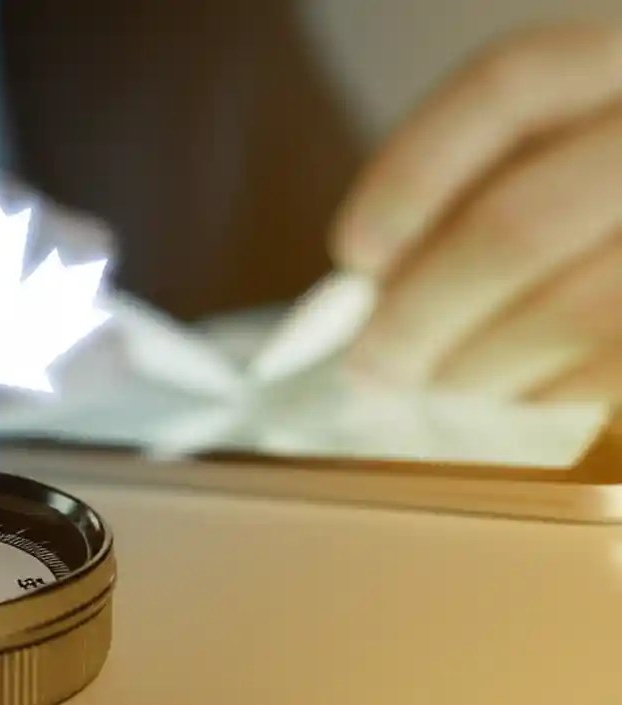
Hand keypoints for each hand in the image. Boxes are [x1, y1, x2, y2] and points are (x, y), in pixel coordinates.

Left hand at [331, 25, 621, 401]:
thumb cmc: (571, 188)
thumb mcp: (531, 153)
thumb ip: (461, 195)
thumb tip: (370, 293)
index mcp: (614, 62)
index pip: (508, 90)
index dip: (412, 176)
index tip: (353, 255)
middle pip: (521, 225)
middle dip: (422, 313)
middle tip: (370, 364)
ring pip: (577, 311)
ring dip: (478, 369)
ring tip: (427, 385)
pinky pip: (612, 371)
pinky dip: (544, 398)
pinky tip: (503, 398)